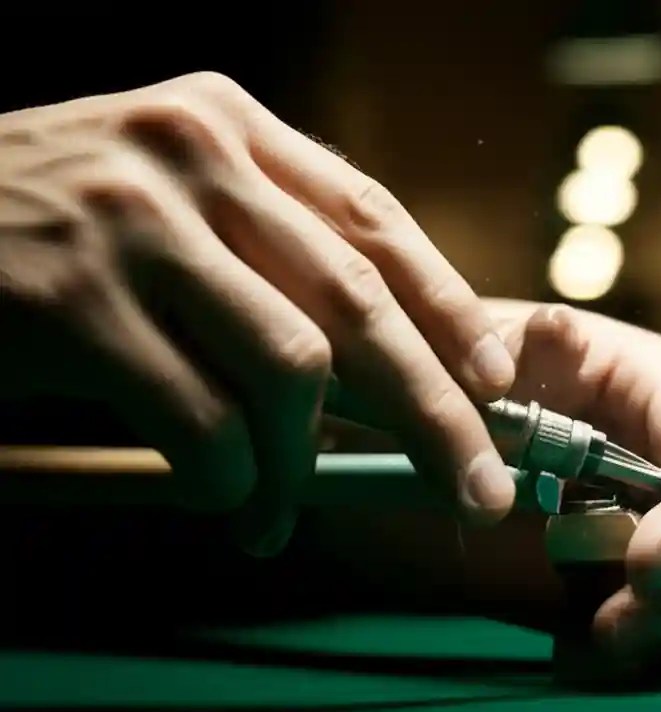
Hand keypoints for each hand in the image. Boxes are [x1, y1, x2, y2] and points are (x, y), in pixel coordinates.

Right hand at [0, 73, 517, 555]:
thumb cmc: (44, 227)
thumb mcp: (168, 201)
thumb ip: (270, 252)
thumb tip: (389, 363)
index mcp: (232, 126)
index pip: (377, 221)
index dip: (450, 308)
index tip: (497, 380)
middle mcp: (195, 156)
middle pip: (360, 302)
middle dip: (435, 410)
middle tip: (478, 486)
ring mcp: (133, 222)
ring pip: (292, 368)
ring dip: (302, 468)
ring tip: (278, 516)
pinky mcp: (72, 299)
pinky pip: (202, 421)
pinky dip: (230, 484)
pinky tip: (225, 506)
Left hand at [490, 301, 660, 675]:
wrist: (442, 439)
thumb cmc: (468, 382)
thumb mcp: (480, 354)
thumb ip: (517, 350)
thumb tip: (557, 328)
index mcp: (658, 388)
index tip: (642, 569)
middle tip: (621, 621)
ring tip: (593, 645)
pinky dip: (660, 653)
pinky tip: (578, 652)